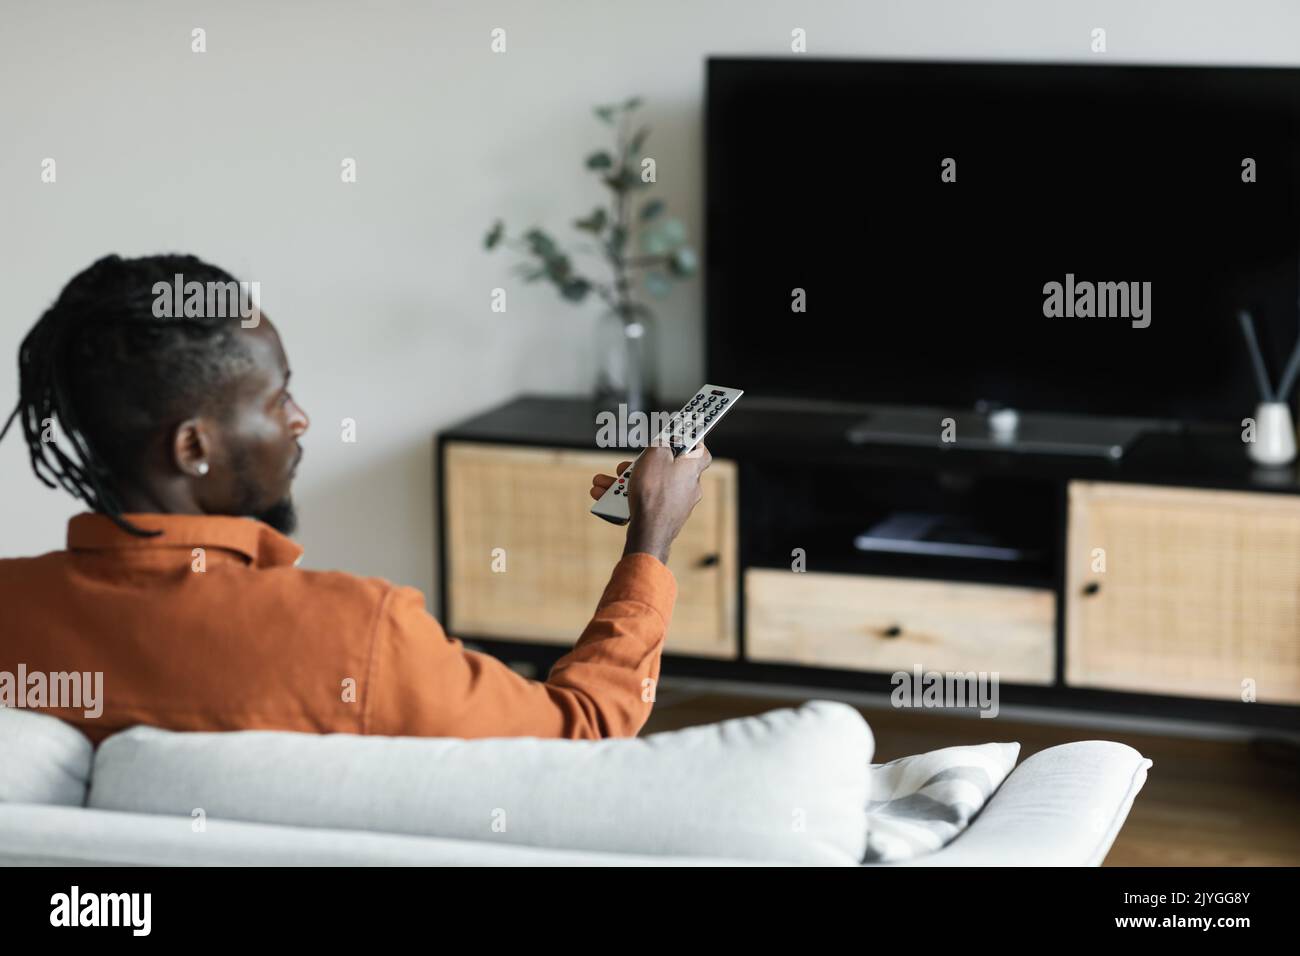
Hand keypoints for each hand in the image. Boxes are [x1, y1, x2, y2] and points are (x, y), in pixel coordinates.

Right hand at [589, 444, 712, 563]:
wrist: (649, 531)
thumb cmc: (654, 491)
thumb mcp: (655, 453)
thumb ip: (662, 443)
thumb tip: (666, 440)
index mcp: (692, 468)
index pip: (699, 450)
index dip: (689, 442)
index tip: (677, 438)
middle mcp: (688, 486)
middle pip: (664, 469)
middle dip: (638, 466)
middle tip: (623, 466)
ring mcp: (677, 504)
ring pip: (649, 486)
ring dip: (623, 483)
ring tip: (602, 483)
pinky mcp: (664, 517)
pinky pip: (645, 502)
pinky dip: (625, 499)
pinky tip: (604, 497)